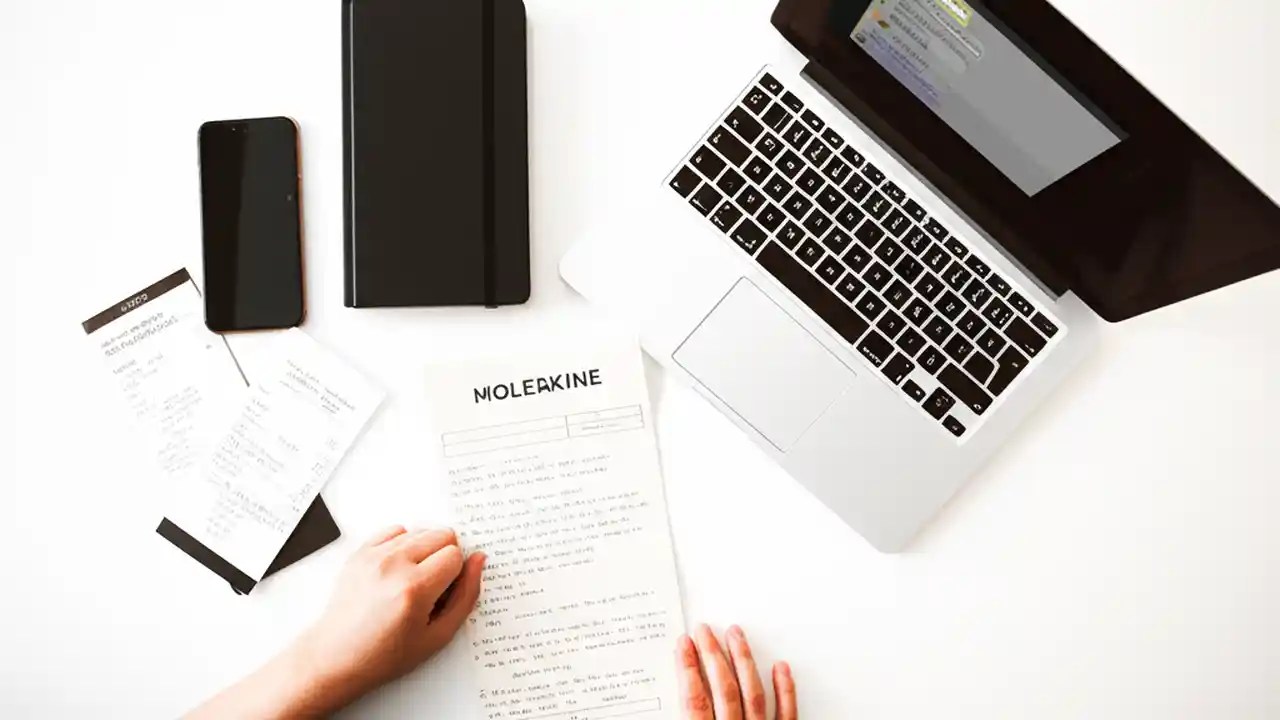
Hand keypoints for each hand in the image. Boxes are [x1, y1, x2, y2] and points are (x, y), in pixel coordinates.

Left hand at [186, 525, 484, 719]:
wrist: (336, 656)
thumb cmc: (385, 654)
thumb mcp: (438, 636)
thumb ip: (466, 596)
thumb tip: (478, 561)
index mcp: (415, 589)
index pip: (456, 554)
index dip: (456, 575)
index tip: (443, 594)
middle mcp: (393, 566)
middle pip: (442, 535)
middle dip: (444, 557)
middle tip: (431, 586)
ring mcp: (374, 556)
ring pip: (421, 530)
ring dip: (424, 550)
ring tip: (412, 580)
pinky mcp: (360, 552)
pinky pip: (395, 530)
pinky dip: (402, 545)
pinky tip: (398, 569)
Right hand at [676, 624, 796, 719]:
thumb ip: (687, 717)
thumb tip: (675, 699)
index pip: (695, 701)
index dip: (688, 669)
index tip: (684, 645)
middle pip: (724, 689)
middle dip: (712, 655)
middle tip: (705, 632)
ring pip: (753, 693)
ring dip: (743, 660)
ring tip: (736, 635)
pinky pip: (787, 714)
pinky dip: (785, 689)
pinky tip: (780, 667)